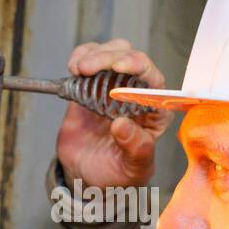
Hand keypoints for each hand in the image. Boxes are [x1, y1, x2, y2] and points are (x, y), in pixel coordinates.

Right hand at [56, 38, 172, 188]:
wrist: (86, 177)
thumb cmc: (117, 175)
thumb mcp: (132, 170)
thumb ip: (134, 148)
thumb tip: (122, 125)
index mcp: (154, 111)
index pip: (154, 80)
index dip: (139, 67)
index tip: (119, 66)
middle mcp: (136, 94)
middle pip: (133, 59)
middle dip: (110, 56)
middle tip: (88, 68)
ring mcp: (113, 86)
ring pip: (113, 52)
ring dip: (95, 54)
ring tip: (78, 69)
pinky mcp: (91, 85)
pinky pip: (90, 59)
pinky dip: (81, 56)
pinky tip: (74, 69)